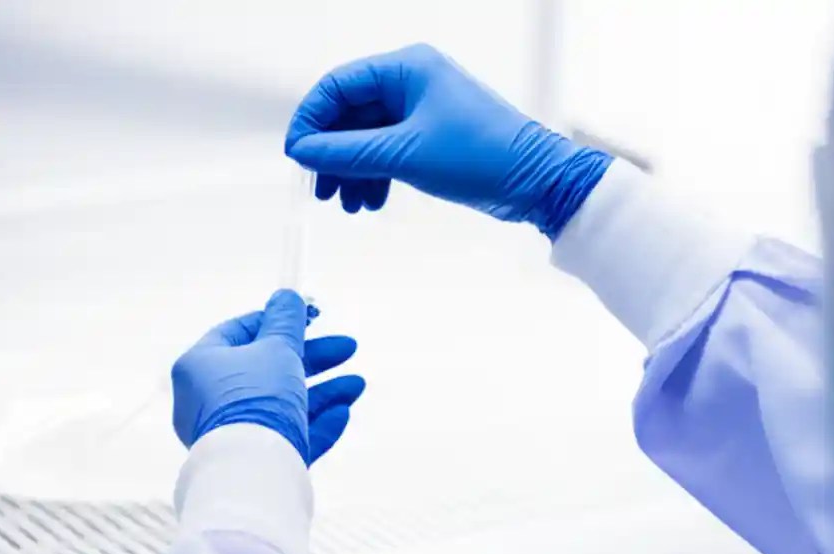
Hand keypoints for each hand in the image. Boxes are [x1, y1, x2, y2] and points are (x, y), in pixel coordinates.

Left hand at [172, 290, 364, 465]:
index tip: (312, 317)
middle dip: (315, 359)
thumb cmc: (257, 400)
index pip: (240, 332)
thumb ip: (286, 321)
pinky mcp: (252, 459)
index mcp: (200, 366)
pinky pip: (285, 435)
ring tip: (357, 386)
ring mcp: (230, 431)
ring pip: (283, 404)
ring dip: (323, 392)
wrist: (254, 470)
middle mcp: (208, 399)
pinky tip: (342, 414)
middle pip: (269, 369)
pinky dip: (314, 423)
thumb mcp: (278, 348)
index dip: (279, 321)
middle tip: (348, 348)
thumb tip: (288, 298)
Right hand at [284, 43, 611, 237]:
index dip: (311, 120)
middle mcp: (412, 81)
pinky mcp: (431, 136)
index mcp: (407, 68)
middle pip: (349, 114)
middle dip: (332, 154)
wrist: (536, 181)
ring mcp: (422, 109)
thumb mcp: (404, 154)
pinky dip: (375, 176)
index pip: (337, 86)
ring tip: (346, 204)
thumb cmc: (482, 155)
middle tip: (321, 189)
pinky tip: (371, 202)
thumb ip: (347, 153)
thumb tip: (303, 152)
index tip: (297, 156)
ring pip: (367, 137)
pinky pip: (387, 151)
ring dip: (352, 171)